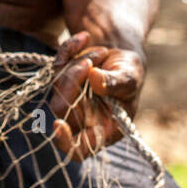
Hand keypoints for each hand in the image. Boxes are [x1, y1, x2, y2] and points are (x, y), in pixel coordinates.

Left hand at [48, 30, 144, 161]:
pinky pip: (55, 65)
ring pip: (57, 86)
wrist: (122, 52)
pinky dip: (69, 49)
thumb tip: (95, 79)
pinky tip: (84, 39)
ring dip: (77, 64)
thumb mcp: (131, 77)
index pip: (78, 149)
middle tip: (88, 63)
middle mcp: (82, 119)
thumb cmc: (131, 72)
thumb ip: (116, 82)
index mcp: (103, 130)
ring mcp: (68, 99)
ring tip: (101, 52)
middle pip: (62, 109)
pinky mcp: (60, 79)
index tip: (58, 125)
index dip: (65, 142)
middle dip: (73, 82)